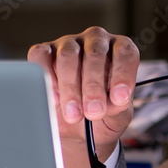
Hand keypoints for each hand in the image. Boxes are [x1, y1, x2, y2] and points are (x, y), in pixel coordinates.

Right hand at [27, 27, 138, 167]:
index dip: (123, 75)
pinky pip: (41, 55)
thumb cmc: (101, 114)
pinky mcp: (45, 51)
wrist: (76, 125)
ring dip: (70, 86)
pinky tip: (53, 97)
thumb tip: (113, 101)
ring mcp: (69, 44)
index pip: (125, 53)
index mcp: (120, 50)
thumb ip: (118, 107)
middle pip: (95, 55)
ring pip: (68, 55)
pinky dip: (46, 76)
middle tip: (93, 112)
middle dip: (93, 87)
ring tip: (73, 113)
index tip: (120, 99)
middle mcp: (96, 42)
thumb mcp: (117, 116)